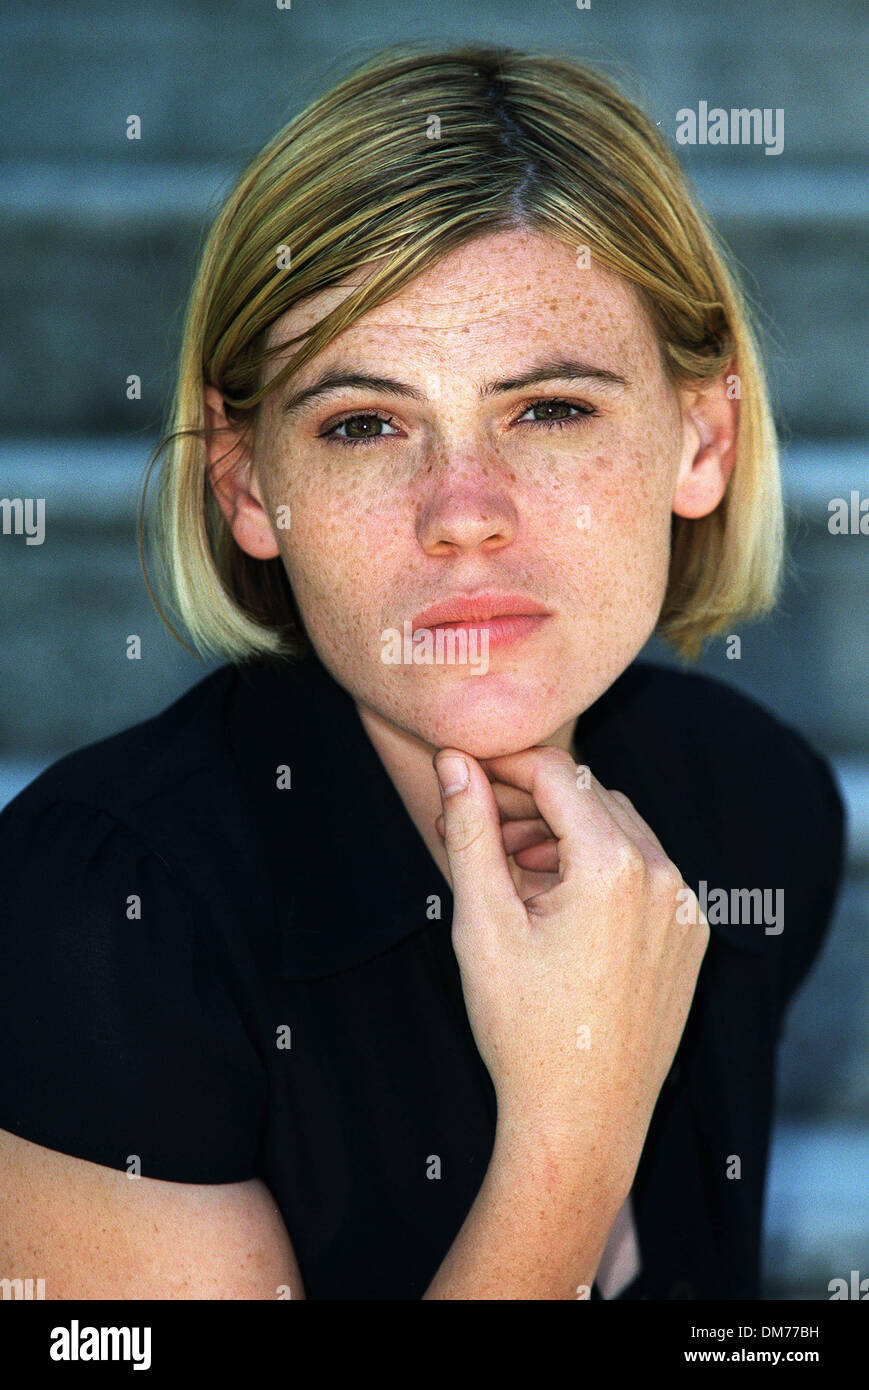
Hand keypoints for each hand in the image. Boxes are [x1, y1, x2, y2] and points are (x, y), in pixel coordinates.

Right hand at [433, 744, 709, 1197]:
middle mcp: (665, 877)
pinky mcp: (690, 939)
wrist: (582, 1122)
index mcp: (616, 866)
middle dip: (531, 803)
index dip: (505, 766)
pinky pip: (644, 875)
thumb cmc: (524, 1029)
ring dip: (565, 837)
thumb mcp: (482, 923)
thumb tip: (454, 763)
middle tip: (475, 828)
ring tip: (509, 872)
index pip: (558, 774)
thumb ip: (471, 831)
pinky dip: (598, 871)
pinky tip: (553, 906)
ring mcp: (686, 910)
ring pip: (619, 834)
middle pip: (591, 799)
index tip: (464, 776)